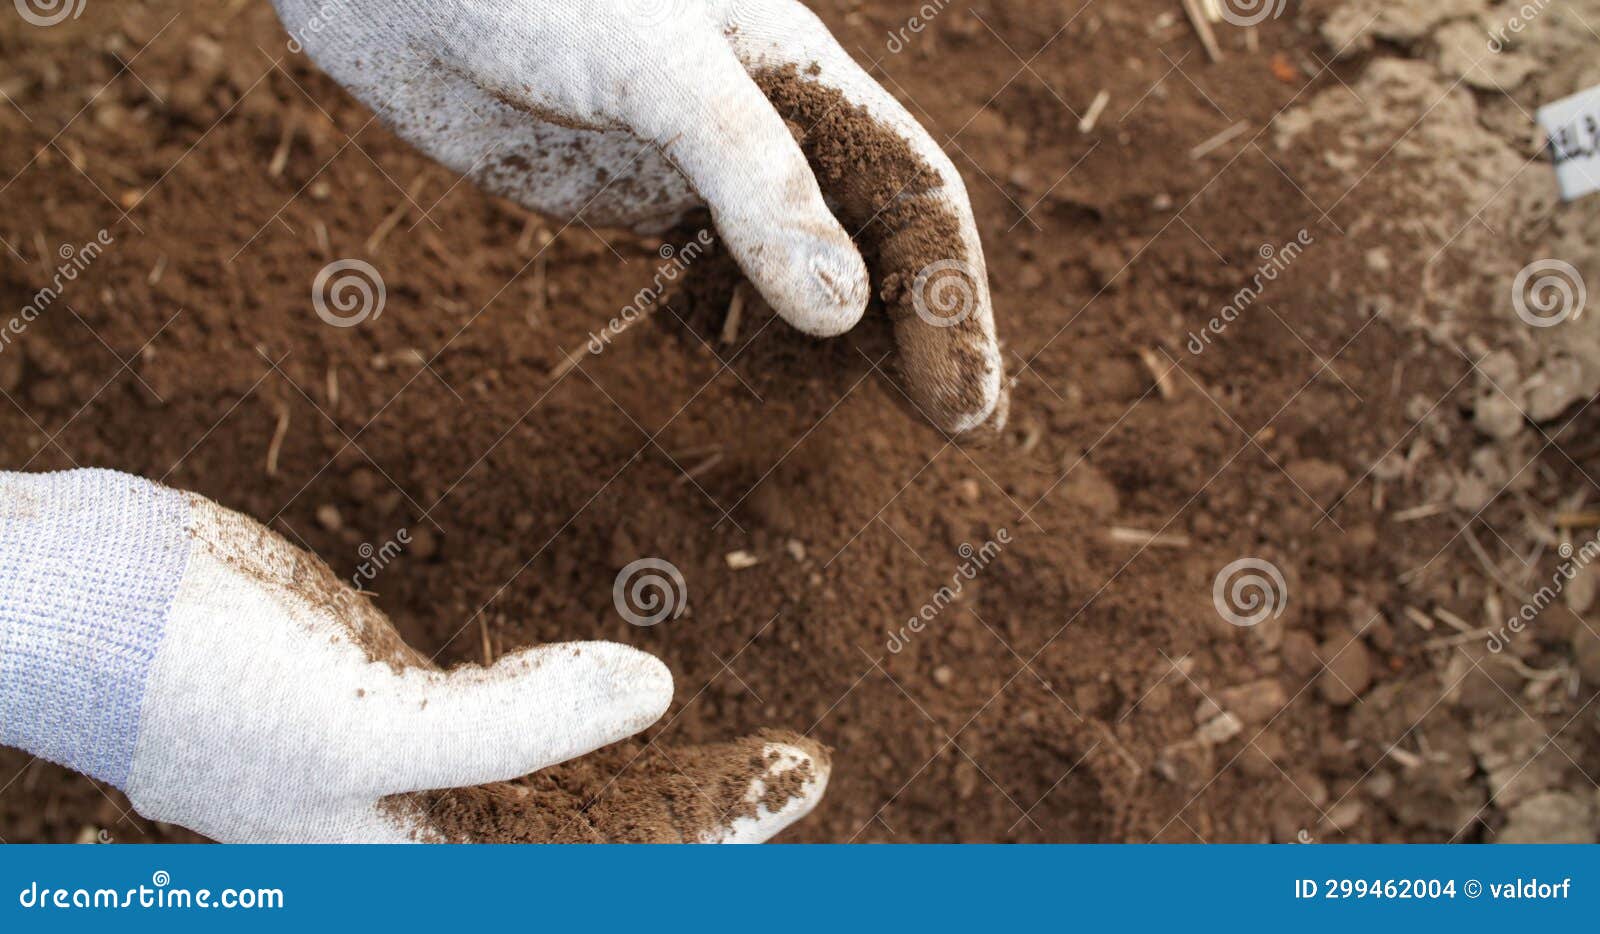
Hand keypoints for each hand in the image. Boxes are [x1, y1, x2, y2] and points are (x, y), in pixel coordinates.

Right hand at [0, 470, 827, 842]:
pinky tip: (633, 696)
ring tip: (763, 750)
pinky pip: (517, 720)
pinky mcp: (401, 696)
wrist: (84, 599)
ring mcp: (415, 764)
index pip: (592, 879)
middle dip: (703, 814)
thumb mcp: (355, 729)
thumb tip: (657, 698)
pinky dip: (582, 713)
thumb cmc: (192, 680)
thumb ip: (513, 726)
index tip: (796, 786)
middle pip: (596, 841)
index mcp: (414, 870)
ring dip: (662, 771)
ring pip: (567, 786)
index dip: (702, 846)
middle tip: (805, 764)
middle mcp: (423, 833)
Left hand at [272, 0, 1005, 432]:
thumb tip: (843, 314)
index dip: (951, 300)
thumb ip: (751, 176)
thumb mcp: (654, 69)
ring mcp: (696, 161)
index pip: (913, 195)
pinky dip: (731, 329)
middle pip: (869, 237)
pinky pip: (709, 274)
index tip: (963, 409)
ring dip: (824, 343)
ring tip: (830, 416)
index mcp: (798, 71)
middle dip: (909, 331)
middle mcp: (763, 120)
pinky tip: (726, 369)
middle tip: (943, 427)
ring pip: (793, 265)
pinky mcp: (631, 191)